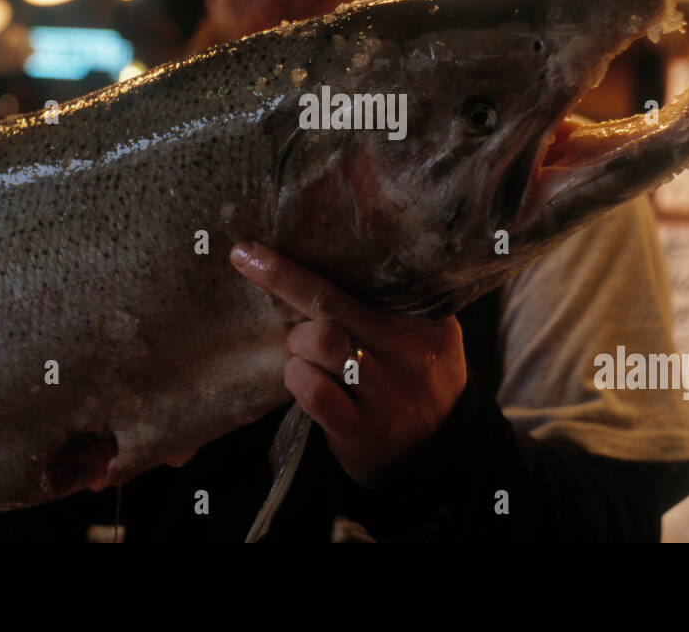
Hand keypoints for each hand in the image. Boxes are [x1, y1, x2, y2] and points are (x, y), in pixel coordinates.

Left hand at [230, 241, 466, 485]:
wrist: (441, 455)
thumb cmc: (418, 379)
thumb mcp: (425, 336)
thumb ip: (393, 302)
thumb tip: (332, 253)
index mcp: (425, 321)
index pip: (373, 276)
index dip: (324, 253)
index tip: (285, 234)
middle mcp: (407, 352)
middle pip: (333, 301)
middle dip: (282, 276)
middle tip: (247, 257)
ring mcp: (385, 393)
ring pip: (320, 342)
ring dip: (296, 339)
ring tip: (299, 346)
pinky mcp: (360, 430)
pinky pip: (312, 391)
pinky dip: (296, 377)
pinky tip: (300, 375)